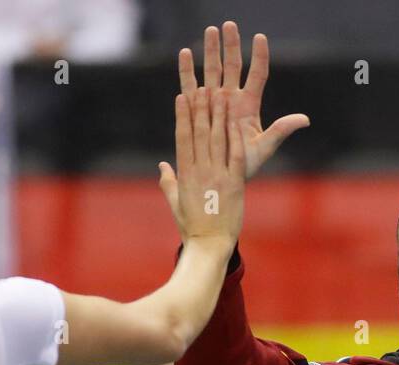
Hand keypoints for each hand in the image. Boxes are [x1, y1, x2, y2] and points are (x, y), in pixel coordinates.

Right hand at [158, 81, 243, 249]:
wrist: (209, 246)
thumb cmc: (192, 227)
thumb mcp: (176, 203)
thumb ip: (169, 182)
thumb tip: (162, 166)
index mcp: (185, 174)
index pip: (183, 138)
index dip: (183, 116)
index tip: (182, 96)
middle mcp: (200, 171)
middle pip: (199, 133)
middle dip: (200, 107)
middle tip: (202, 85)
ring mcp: (217, 176)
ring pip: (217, 140)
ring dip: (218, 115)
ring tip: (219, 94)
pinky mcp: (234, 184)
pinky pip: (235, 156)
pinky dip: (235, 138)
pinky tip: (236, 122)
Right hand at [180, 22, 309, 180]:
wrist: (222, 178)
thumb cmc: (245, 165)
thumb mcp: (264, 148)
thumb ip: (281, 130)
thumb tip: (305, 119)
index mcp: (249, 105)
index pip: (257, 75)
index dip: (259, 56)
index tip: (260, 37)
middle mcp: (232, 99)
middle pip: (233, 66)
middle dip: (230, 45)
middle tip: (228, 25)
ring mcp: (214, 103)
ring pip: (213, 71)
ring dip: (211, 51)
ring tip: (210, 30)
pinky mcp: (198, 110)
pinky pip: (191, 87)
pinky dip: (187, 71)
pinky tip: (185, 53)